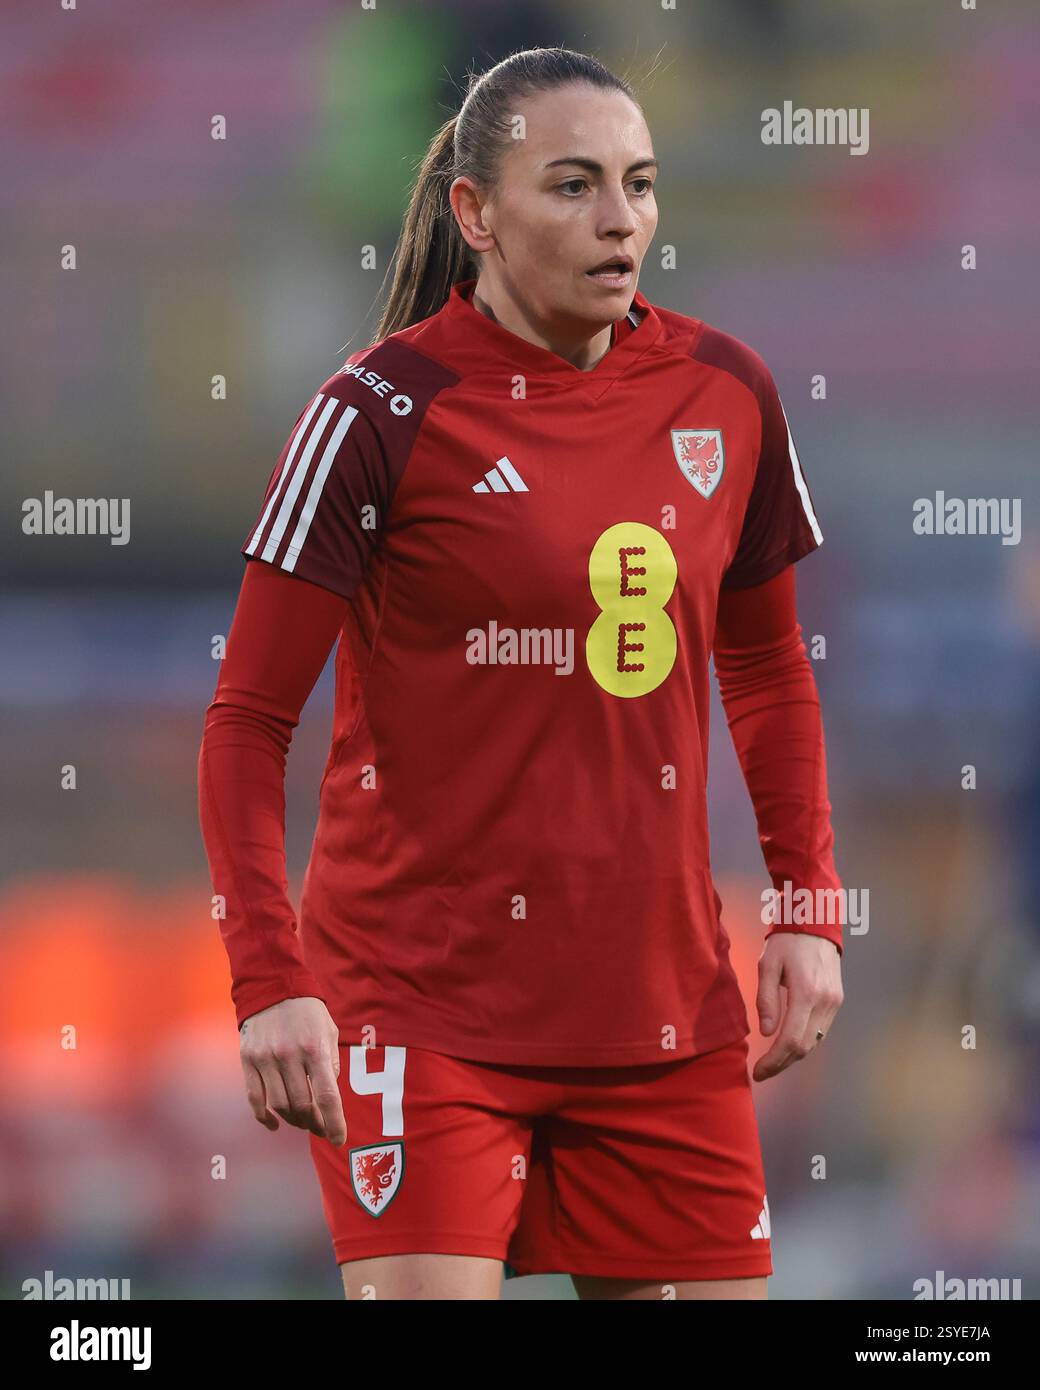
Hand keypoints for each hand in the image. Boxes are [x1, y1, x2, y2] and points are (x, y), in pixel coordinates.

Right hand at [238, 996, 346, 1144]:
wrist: (273, 987)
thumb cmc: (308, 1013)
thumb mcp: (329, 1032)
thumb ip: (331, 1064)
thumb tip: (328, 1098)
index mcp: (315, 1048)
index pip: (327, 1096)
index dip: (334, 1122)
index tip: (338, 1140)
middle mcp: (290, 1055)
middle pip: (302, 1105)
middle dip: (314, 1123)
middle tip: (320, 1128)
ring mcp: (266, 1058)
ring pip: (279, 1106)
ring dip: (292, 1121)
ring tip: (301, 1122)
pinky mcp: (248, 1060)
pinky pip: (254, 1099)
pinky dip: (264, 1118)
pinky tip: (274, 1124)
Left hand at [753, 933, 842, 1080]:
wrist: (816, 923)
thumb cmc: (786, 942)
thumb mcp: (767, 966)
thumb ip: (766, 1000)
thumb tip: (766, 1032)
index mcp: (806, 993)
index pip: (791, 1040)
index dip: (774, 1061)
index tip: (758, 1071)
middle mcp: (825, 1002)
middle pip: (804, 1047)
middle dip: (782, 1064)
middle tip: (762, 1072)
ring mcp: (834, 1003)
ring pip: (814, 1042)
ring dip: (793, 1056)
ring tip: (773, 1061)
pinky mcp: (837, 1001)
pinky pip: (820, 1031)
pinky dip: (804, 1043)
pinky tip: (788, 1044)